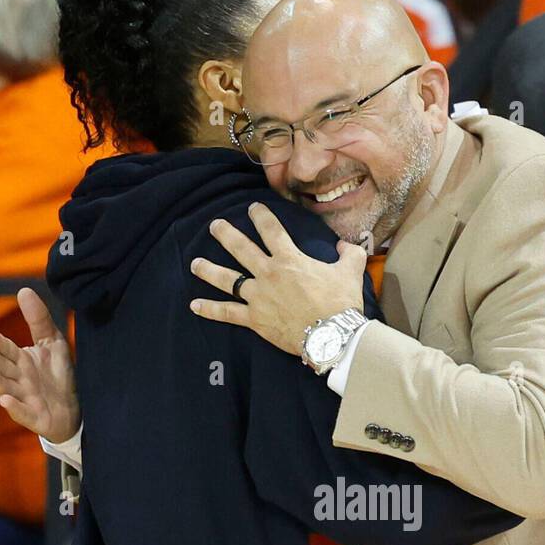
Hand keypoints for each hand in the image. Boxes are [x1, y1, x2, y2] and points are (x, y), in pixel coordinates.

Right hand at [0, 288, 79, 442]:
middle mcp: (19, 379)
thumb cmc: (59, 374)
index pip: (7, 349)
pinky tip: (5, 401)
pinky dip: (13, 408)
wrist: (76, 407)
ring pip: (6, 390)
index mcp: (21, 361)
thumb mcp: (53, 343)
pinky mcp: (34, 417)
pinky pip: (21, 414)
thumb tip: (24, 289)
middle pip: (2, 368)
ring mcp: (25, 399)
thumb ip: (39, 320)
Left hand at [189, 203, 366, 354]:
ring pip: (227, 279)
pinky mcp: (254, 319)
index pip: (271, 229)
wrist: (332, 335)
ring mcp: (258, 296)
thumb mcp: (350, 272)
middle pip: (240, 249)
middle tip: (214, 226)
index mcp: (289, 259)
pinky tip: (194, 305)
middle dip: (225, 235)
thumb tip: (345, 246)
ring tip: (195, 264)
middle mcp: (268, 273)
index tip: (252, 208)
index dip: (260, 216)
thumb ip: (349, 254)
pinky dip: (210, 309)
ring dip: (209, 270)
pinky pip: (227, 313)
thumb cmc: (341, 303)